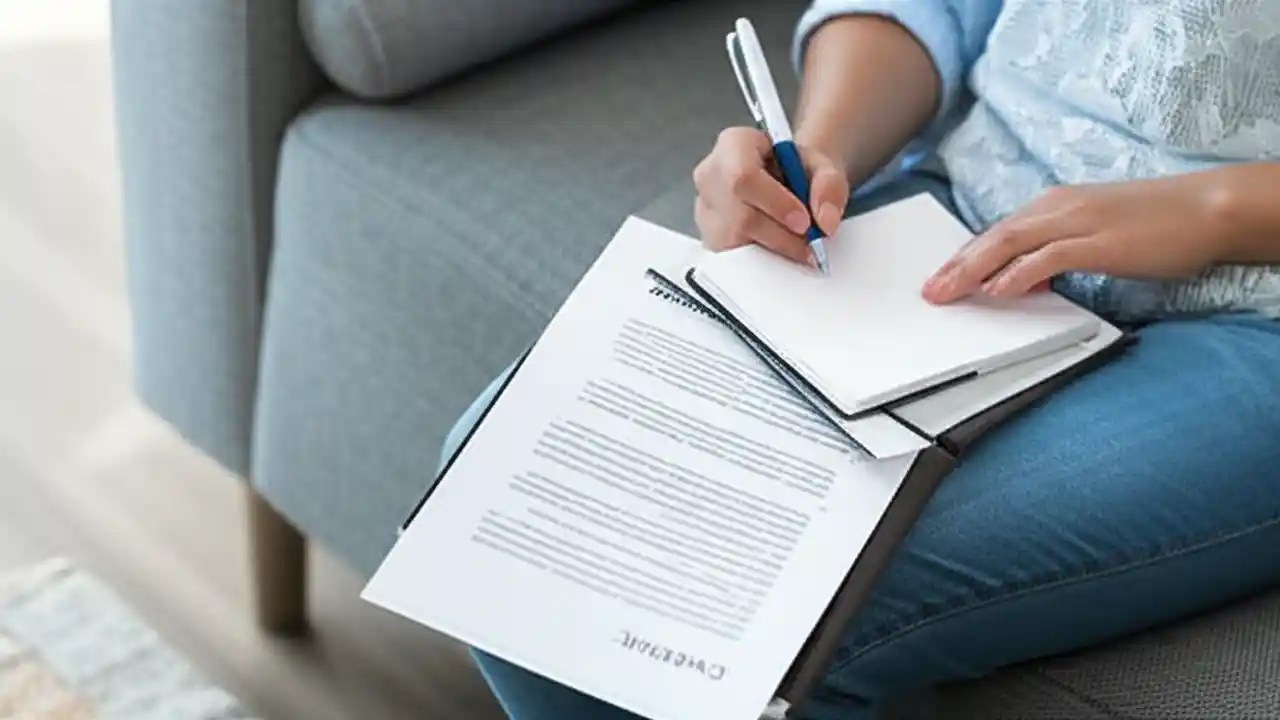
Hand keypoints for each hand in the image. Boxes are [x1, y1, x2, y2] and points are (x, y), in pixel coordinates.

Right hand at [693, 127, 847, 266]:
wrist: (785, 182)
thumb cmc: (795, 169)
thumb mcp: (821, 166)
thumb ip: (829, 186)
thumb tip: (825, 222)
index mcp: (734, 144)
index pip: (743, 176)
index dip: (775, 204)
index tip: (804, 222)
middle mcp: (710, 175)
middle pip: (739, 215)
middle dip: (780, 235)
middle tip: (810, 243)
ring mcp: (705, 209)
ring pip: (734, 240)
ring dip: (773, 249)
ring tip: (799, 247)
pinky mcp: (707, 237)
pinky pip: (732, 257)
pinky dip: (761, 260)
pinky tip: (779, 251)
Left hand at [922, 175, 1230, 303]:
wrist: (1208, 207)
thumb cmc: (1157, 223)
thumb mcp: (1095, 237)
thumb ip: (1059, 253)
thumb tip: (1028, 280)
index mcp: (1055, 204)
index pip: (997, 232)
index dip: (964, 256)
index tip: (939, 277)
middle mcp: (1059, 207)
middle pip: (993, 236)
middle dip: (956, 265)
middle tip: (928, 291)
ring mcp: (1079, 221)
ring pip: (1011, 243)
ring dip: (973, 270)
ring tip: (947, 293)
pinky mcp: (1101, 241)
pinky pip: (1049, 257)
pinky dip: (1019, 274)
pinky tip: (997, 291)